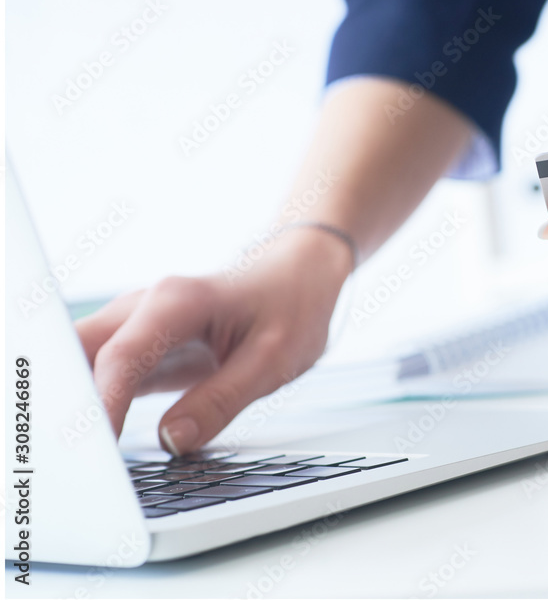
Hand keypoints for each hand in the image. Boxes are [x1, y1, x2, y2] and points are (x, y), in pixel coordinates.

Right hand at [75, 229, 349, 454]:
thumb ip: (222, 400)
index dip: (103, 404)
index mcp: (178, 300)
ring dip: (75, 402)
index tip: (98, 448)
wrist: (297, 276)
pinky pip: (99, 374)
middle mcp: (145, 306)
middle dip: (69, 399)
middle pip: (80, 352)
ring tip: (82, 454)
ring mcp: (137, 325)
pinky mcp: (139, 346)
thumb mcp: (274, 360)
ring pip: (80, 361)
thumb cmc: (290, 306)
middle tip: (78, 454)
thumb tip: (173, 440)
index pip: (122, 356)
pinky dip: (91, 403)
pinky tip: (95, 440)